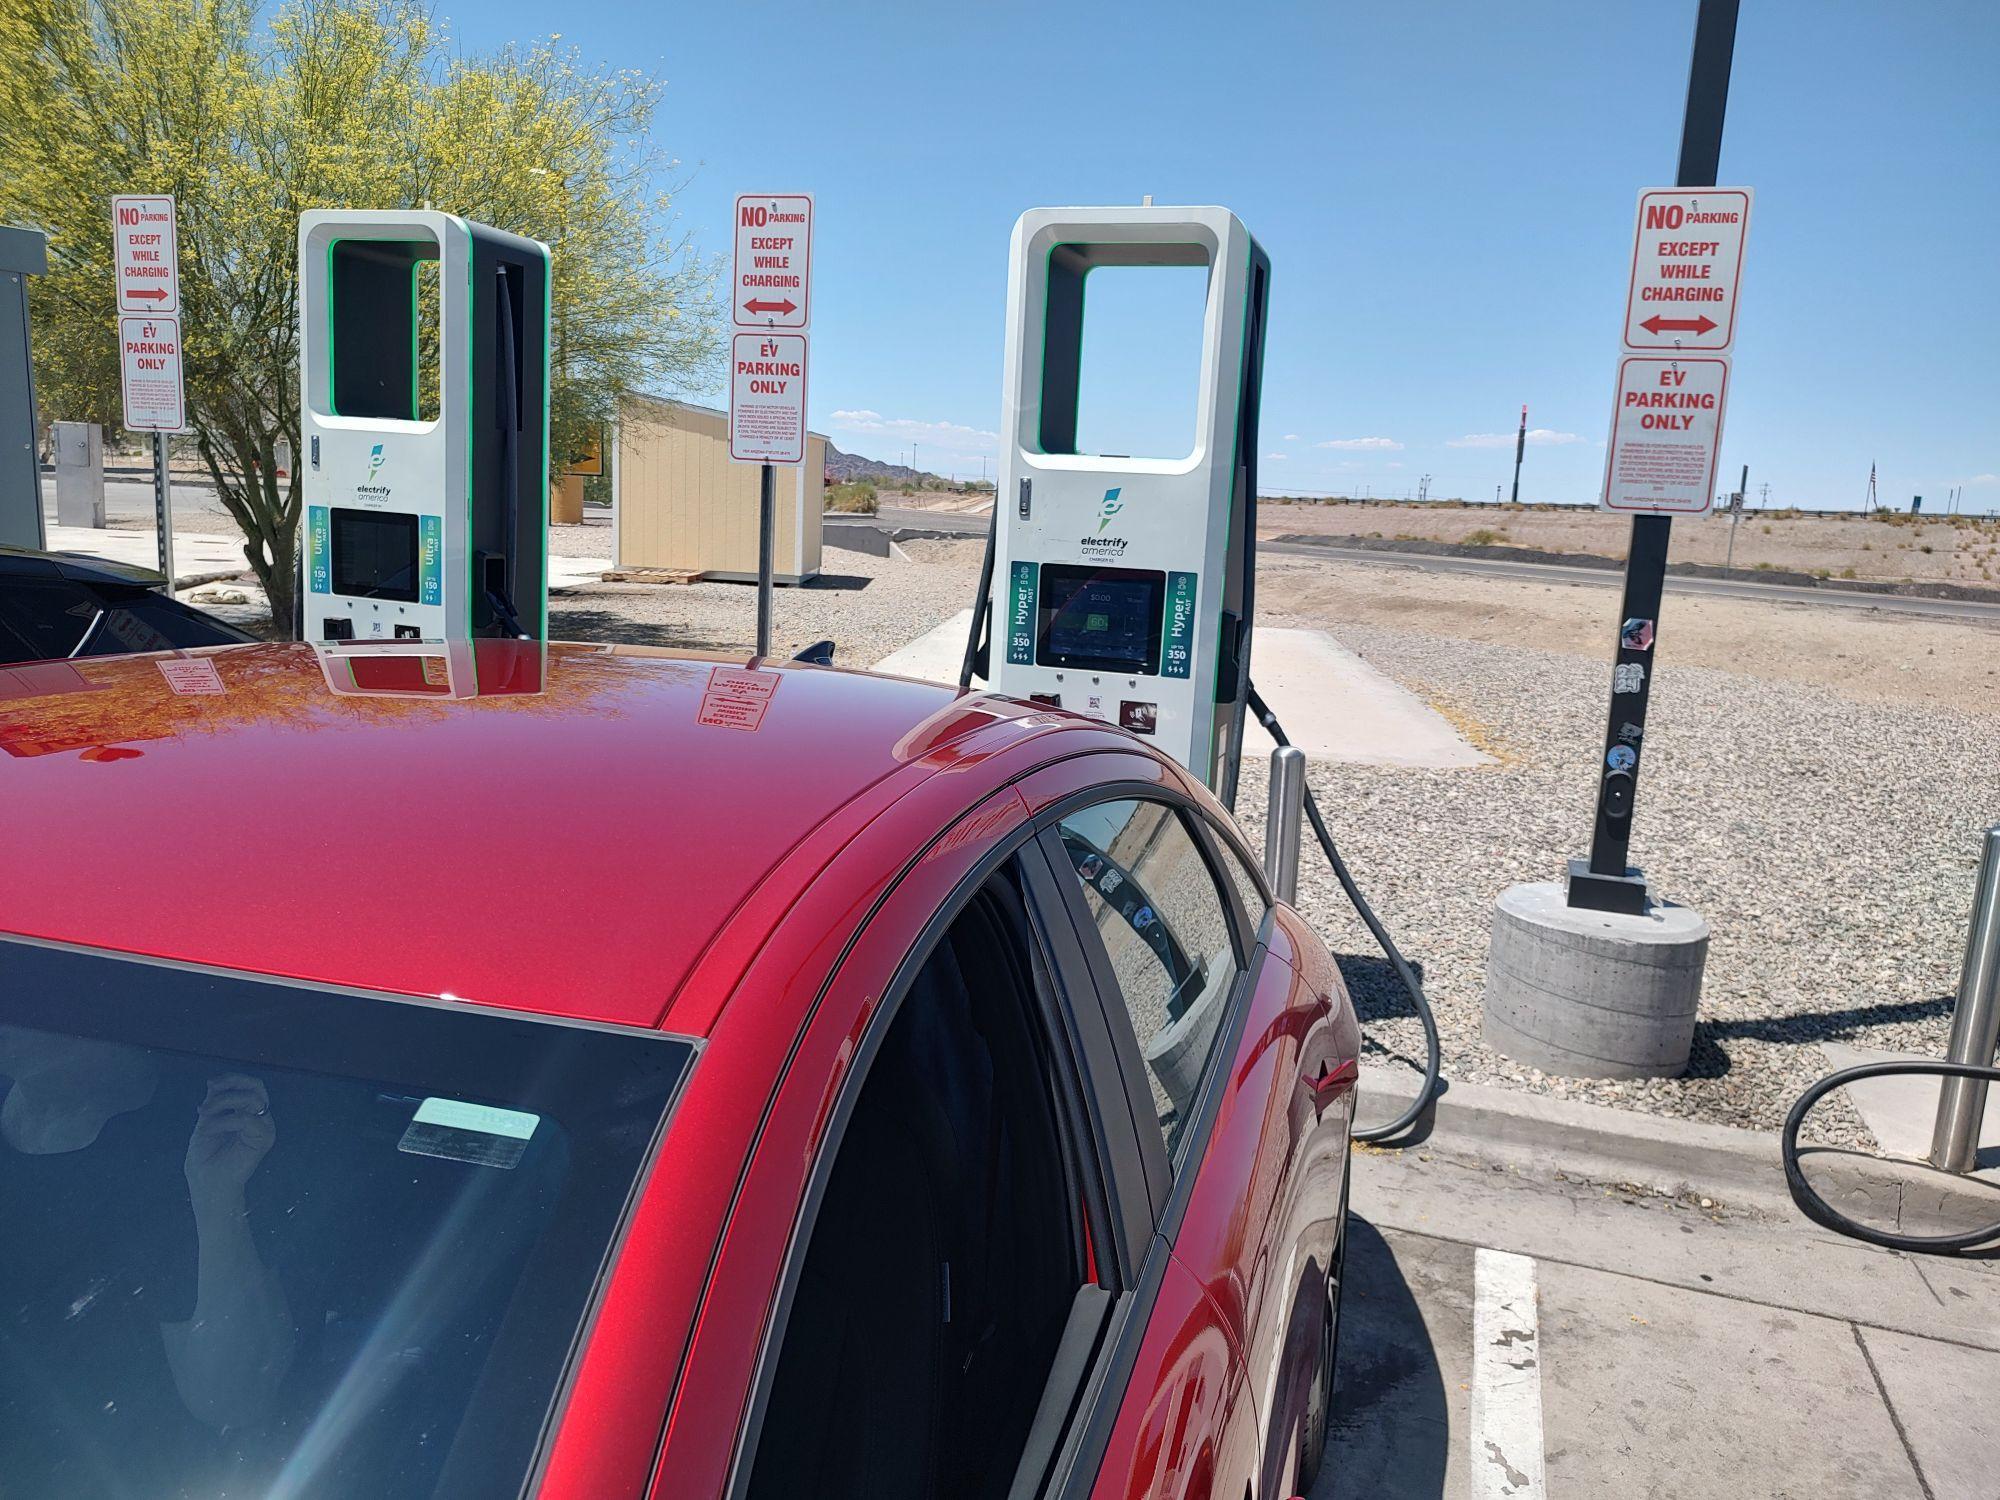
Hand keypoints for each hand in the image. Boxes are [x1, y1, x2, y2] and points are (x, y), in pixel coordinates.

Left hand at [184, 1073, 274, 1210]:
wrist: (207, 1182)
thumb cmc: (206, 1157)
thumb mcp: (207, 1121)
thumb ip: (215, 1102)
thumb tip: (214, 1082)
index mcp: (248, 1113)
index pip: (250, 1086)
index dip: (232, 1079)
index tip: (211, 1083)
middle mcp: (259, 1118)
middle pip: (256, 1086)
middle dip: (232, 1083)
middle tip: (211, 1090)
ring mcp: (264, 1128)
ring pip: (252, 1098)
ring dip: (223, 1101)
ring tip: (204, 1114)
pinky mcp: (264, 1138)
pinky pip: (246, 1118)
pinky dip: (224, 1120)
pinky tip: (210, 1129)